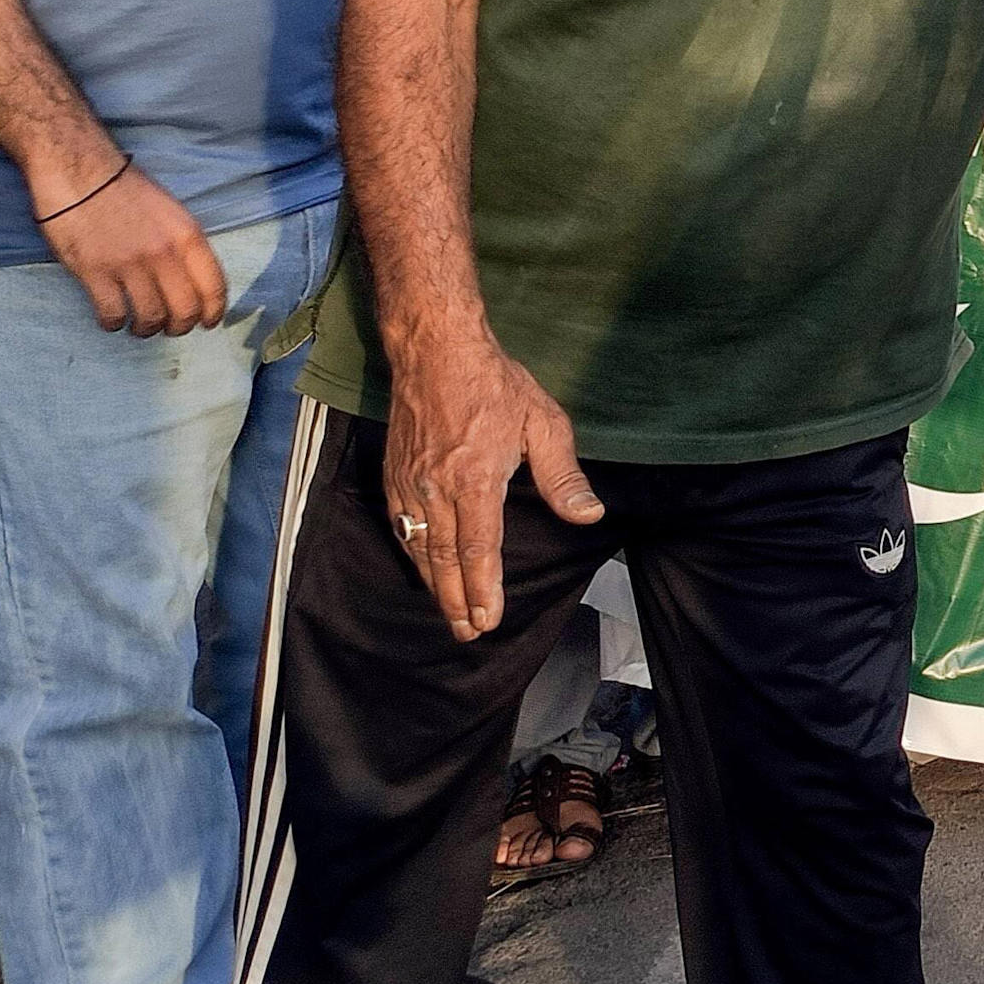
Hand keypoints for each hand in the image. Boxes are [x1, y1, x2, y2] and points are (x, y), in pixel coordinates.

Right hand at [36, 162, 228, 335]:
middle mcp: (164, 253)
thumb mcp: (170, 211)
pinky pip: (113, 314)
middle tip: (170, 328)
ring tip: (140, 326)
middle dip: (180, 327)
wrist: (78, 169)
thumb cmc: (123, 188)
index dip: (213, 312)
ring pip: (151, 318)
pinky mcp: (94, 272)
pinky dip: (114, 324)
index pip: (214, 286)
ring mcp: (129, 264)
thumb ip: (183, 244)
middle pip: (185, 310)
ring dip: (147, 329)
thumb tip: (192, 279)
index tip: (208, 323)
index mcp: (187, 236)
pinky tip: (112, 319)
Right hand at [379, 326, 602, 639]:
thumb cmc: (497, 385)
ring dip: (435, 586)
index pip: (480, 549)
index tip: (488, 620)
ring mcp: (411, 482)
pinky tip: (424, 570)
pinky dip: (413, 556)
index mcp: (476, 480)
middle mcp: (437, 488)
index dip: (483, 590)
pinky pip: (401, 526)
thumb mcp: (544, 424)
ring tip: (448, 615)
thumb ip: (564, 476)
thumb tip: (588, 516)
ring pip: (421, 548)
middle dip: (457, 601)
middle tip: (466, 634)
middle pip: (447, 559)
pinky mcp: (395, 474)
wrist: (436, 350)